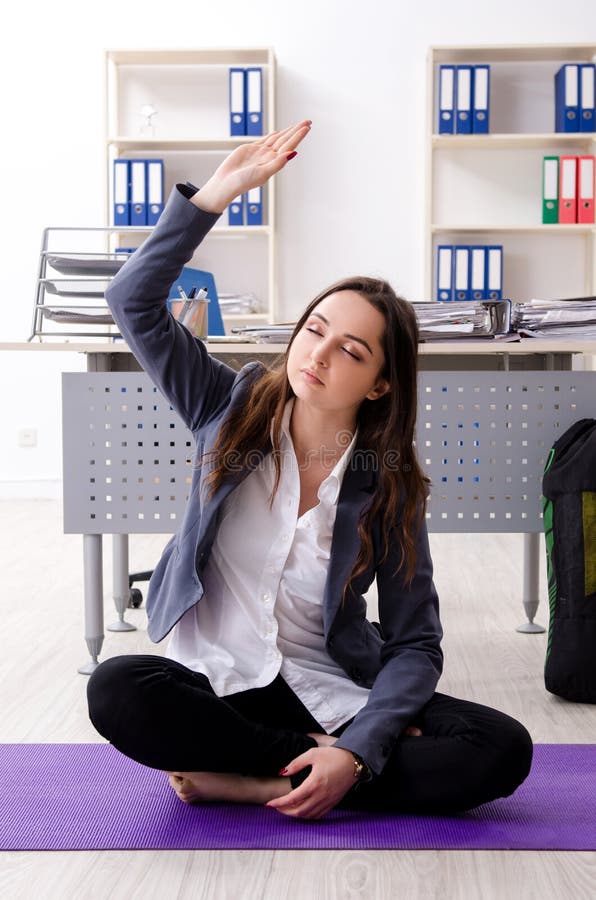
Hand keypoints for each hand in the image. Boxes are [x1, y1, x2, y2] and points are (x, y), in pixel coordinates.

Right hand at [192, 120, 311, 213]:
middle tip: (308, 121)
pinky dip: (273, 136)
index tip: (307, 127)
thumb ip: (278, 163)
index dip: (299, 136)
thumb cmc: (244, 181)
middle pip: (286, 140)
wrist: (226, 182)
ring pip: (277, 139)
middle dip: (297, 131)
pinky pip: (265, 140)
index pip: (290, 145)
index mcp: (275, 162)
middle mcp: (270, 157)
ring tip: (297, 125)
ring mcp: (261, 153)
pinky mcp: (251, 149)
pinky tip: (278, 132)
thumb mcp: (263, 172)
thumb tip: (293, 153)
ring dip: (287, 132)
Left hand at [265, 746, 355, 819]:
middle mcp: (321, 796)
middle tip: (276, 807)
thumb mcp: (312, 754)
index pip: (292, 799)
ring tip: (287, 808)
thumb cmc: (333, 755)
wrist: (354, 761)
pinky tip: (303, 810)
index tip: (269, 803)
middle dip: (284, 811)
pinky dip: (308, 816)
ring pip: (308, 816)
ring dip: (295, 815)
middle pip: (299, 812)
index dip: (278, 803)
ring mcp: (328, 801)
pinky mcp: (333, 803)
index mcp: (314, 783)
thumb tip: (282, 772)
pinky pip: (318, 815)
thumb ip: (296, 764)